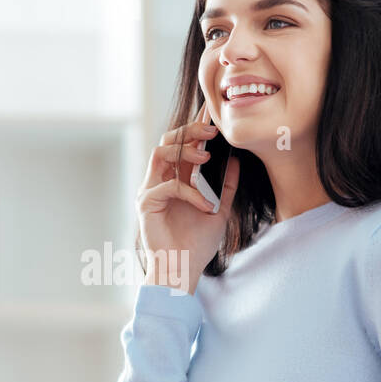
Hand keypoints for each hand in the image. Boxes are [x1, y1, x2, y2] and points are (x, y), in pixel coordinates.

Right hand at [137, 98, 239, 294]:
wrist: (183, 270)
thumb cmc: (197, 244)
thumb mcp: (220, 210)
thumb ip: (225, 186)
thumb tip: (235, 160)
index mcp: (177, 178)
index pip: (185, 144)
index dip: (196, 126)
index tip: (212, 111)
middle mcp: (160, 179)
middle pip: (168, 140)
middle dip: (190, 130)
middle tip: (212, 130)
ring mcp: (150, 189)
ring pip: (160, 152)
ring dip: (185, 150)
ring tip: (206, 157)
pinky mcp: (145, 203)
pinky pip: (167, 185)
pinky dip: (189, 192)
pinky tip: (205, 205)